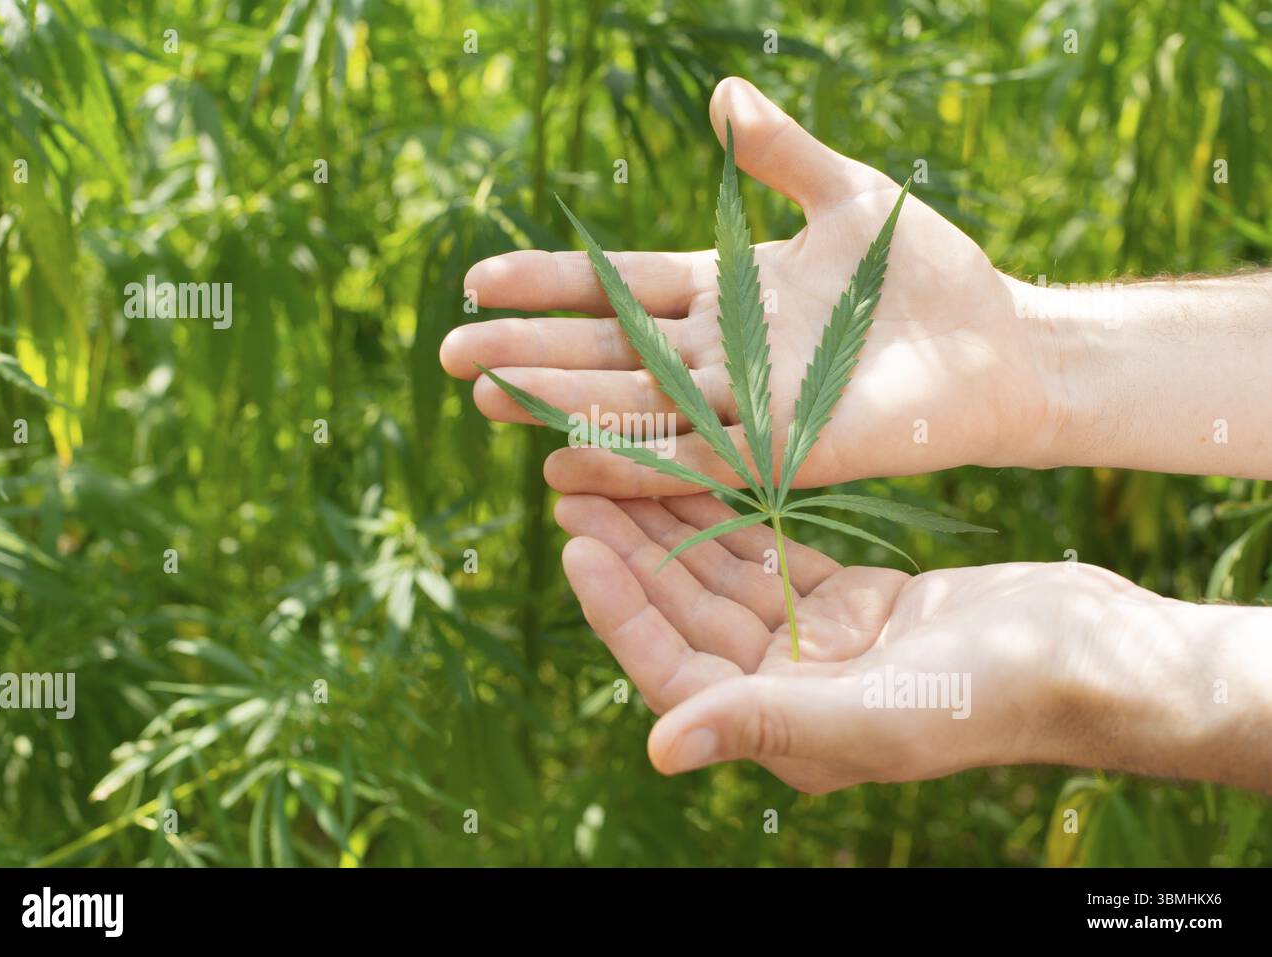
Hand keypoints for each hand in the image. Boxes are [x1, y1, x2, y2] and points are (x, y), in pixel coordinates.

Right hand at [441, 76, 1054, 496]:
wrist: (996, 343)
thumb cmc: (926, 273)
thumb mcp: (848, 198)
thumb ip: (782, 156)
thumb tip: (722, 98)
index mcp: (723, 293)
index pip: (617, 287)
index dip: (549, 284)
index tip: (477, 279)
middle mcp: (717, 356)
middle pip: (605, 352)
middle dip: (528, 351)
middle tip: (452, 352)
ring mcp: (744, 409)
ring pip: (631, 407)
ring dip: (558, 404)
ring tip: (485, 398)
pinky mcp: (780, 456)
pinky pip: (689, 463)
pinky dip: (625, 464)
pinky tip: (560, 465)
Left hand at [555, 493, 1271, 793]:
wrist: (1095, 655)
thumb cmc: (999, 693)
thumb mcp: (880, 714)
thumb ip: (766, 724)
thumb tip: (657, 746)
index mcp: (782, 731)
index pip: (673, 668)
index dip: (622, 606)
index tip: (576, 541)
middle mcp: (787, 690)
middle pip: (686, 612)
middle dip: (635, 549)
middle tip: (576, 484)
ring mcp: (815, 645)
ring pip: (723, 575)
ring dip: (675, 522)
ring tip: (620, 463)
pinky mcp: (848, 602)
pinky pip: (771, 551)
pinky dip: (734, 512)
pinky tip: (698, 465)